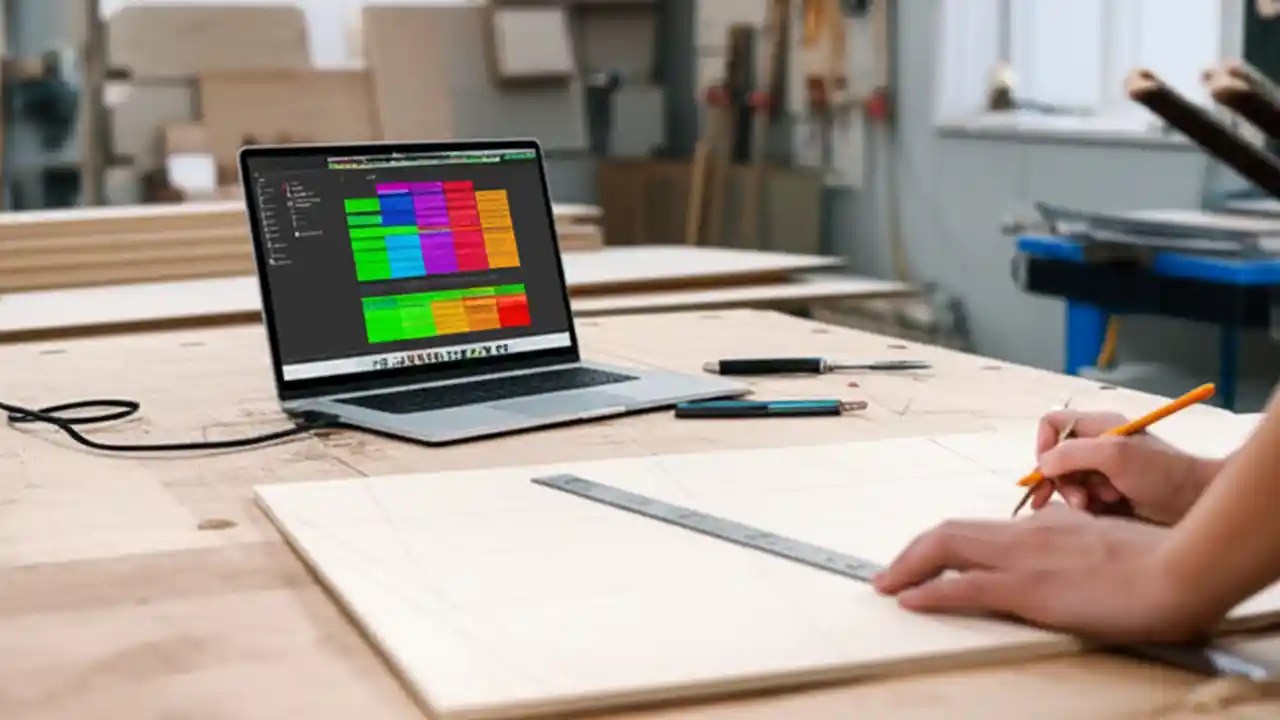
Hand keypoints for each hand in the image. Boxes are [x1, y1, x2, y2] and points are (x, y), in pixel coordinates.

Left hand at [873, 506, 1212, 642]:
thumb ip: (1077, 542)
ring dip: (908, 566)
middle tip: (888, 572)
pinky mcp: (1029, 589)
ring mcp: (1024, 559)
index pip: (979, 528)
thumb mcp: (1105, 540)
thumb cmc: (1155, 560)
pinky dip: (929, 591)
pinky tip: (908, 599)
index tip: (925, 558)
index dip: (944, 542)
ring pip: (946, 548)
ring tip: (885, 583)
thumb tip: (1065, 548)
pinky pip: (964, 587)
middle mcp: (1025, 533)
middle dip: (912, 552)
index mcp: (1044, 524)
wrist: (1178, 571)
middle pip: (950, 532)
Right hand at [1029, 410, 1220, 524]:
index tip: (1049, 471)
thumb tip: (1043, 465)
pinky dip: (1088, 509)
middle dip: (1060, 480)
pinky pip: (1083, 501)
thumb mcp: (1115, 455)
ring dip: (1077, 497)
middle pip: (1056, 459)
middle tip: (1077, 501)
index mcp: (1098, 427)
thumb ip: (1072, 454)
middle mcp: (1097, 446)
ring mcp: (1103, 472)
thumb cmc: (1162, 474)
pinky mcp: (1110, 496)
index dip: (1044, 445)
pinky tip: (1106, 512)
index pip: (1052, 424)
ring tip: (1098, 506)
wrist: (1200, 504)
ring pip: (1068, 483)